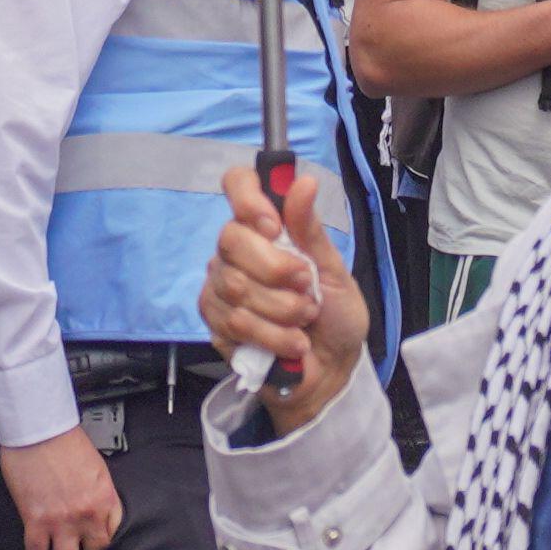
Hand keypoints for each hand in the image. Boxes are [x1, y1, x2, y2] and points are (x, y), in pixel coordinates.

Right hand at [0, 429, 120, 549]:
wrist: (40, 430)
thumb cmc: (65, 441)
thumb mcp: (95, 467)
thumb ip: (97, 491)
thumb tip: (92, 506)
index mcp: (105, 498)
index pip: (113, 532)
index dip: (104, 542)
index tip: (97, 547)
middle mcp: (87, 514)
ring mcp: (61, 520)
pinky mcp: (36, 520)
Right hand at [201, 159, 369, 435]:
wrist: (332, 369)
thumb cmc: (335, 314)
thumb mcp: (333, 270)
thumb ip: (311, 229)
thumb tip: (303, 180)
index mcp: (266, 227)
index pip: (238, 185)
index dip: (248, 199)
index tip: (275, 227)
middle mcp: (236, 251)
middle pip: (231, 239)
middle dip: (277, 270)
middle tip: (306, 287)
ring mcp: (220, 286)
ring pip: (235, 286)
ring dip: (282, 310)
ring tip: (304, 321)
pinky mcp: (215, 323)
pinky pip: (233, 321)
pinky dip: (271, 335)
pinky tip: (290, 343)